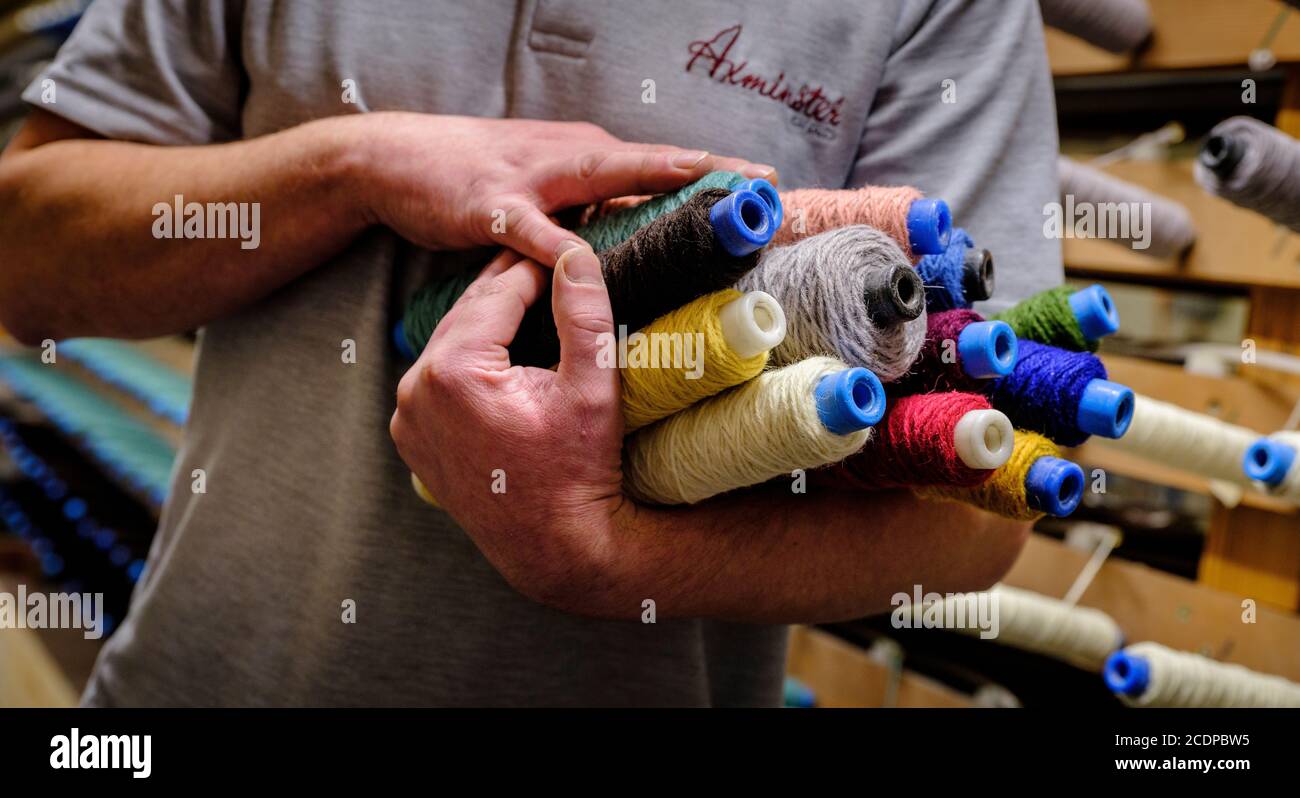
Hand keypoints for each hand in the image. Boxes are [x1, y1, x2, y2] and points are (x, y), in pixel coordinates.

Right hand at [347, 113, 775, 265]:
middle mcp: (572, 158)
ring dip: (660, 181)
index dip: (717, 174)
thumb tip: (634, 243)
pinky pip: (534, 232)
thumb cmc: (474, 177)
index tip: (771, 186)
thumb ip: (588, 214)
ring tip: (708, 193)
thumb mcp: (542, 192)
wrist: (393, 158)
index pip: (663, 165)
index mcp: (588, 156)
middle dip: (712, 173)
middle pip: (655, 164)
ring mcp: (535, 180)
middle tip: (769, 186)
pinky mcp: (495, 207)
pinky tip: (585, 264)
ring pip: (609, 178)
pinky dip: (560, 249)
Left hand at [390, 245, 628, 603]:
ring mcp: (407, 417)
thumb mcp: (591, 386)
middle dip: (510, 287)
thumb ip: (583, 312)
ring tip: (528, 292)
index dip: (538, 265)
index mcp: (453, 371)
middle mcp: (416, 390)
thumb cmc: (578, 470)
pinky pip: (439, 378)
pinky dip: (468, 357)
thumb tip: (575, 252)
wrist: (556, 547)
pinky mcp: (411, 436)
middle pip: (469, 314)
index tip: (567, 243)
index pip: (499, 293)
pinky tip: (501, 346)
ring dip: (488, 318)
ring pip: (451, 343)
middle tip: (547, 255)